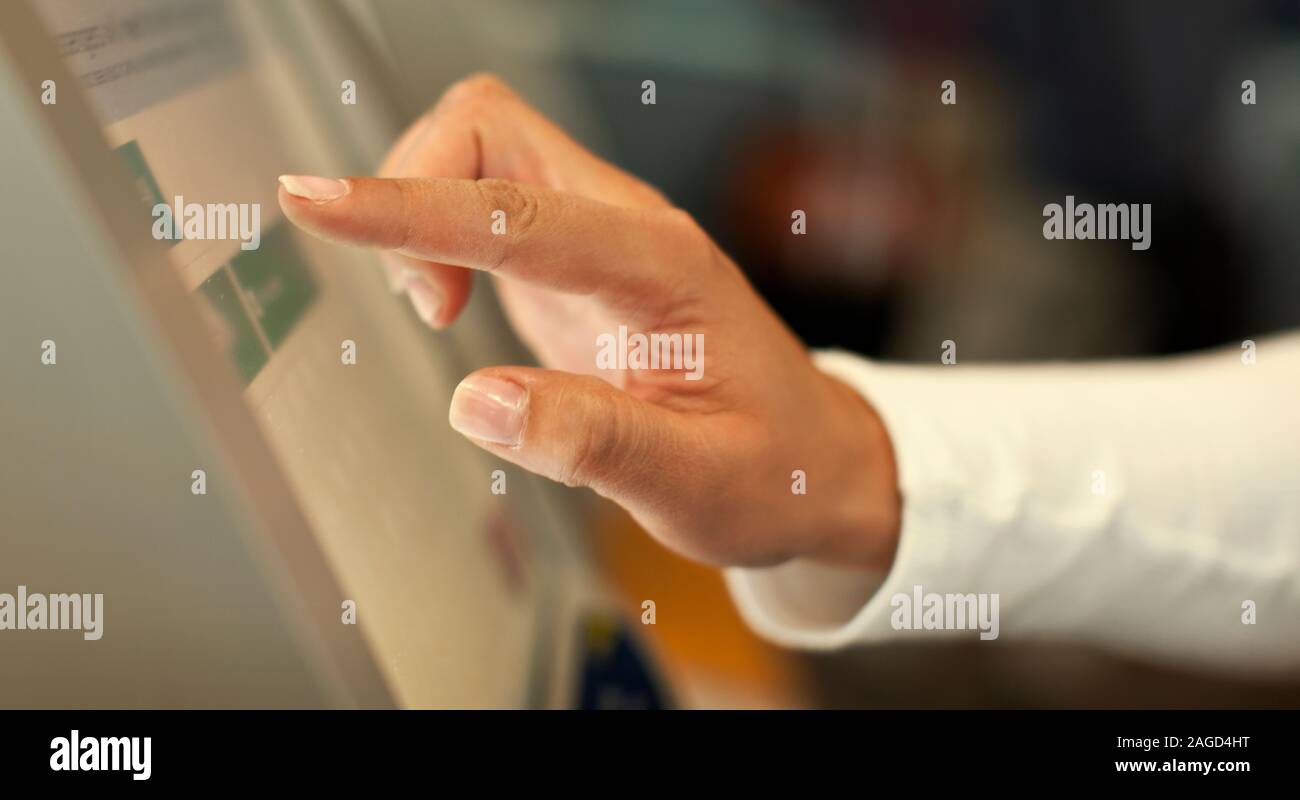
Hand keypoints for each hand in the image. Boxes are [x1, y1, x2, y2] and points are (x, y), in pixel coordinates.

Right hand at [278, 74, 899, 569]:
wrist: (814, 459)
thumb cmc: (771, 469)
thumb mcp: (696, 482)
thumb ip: (592, 442)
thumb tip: (477, 403)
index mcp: (664, 270)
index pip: (518, 214)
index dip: (411, 208)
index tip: (316, 203)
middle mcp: (631, 232)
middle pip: (492, 126)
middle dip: (416, 187)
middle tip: (427, 303)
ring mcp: (603, 239)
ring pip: (482, 152)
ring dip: (425, 213)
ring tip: (441, 310)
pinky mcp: (579, 264)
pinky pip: (489, 206)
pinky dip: (442, 237)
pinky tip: (454, 304)